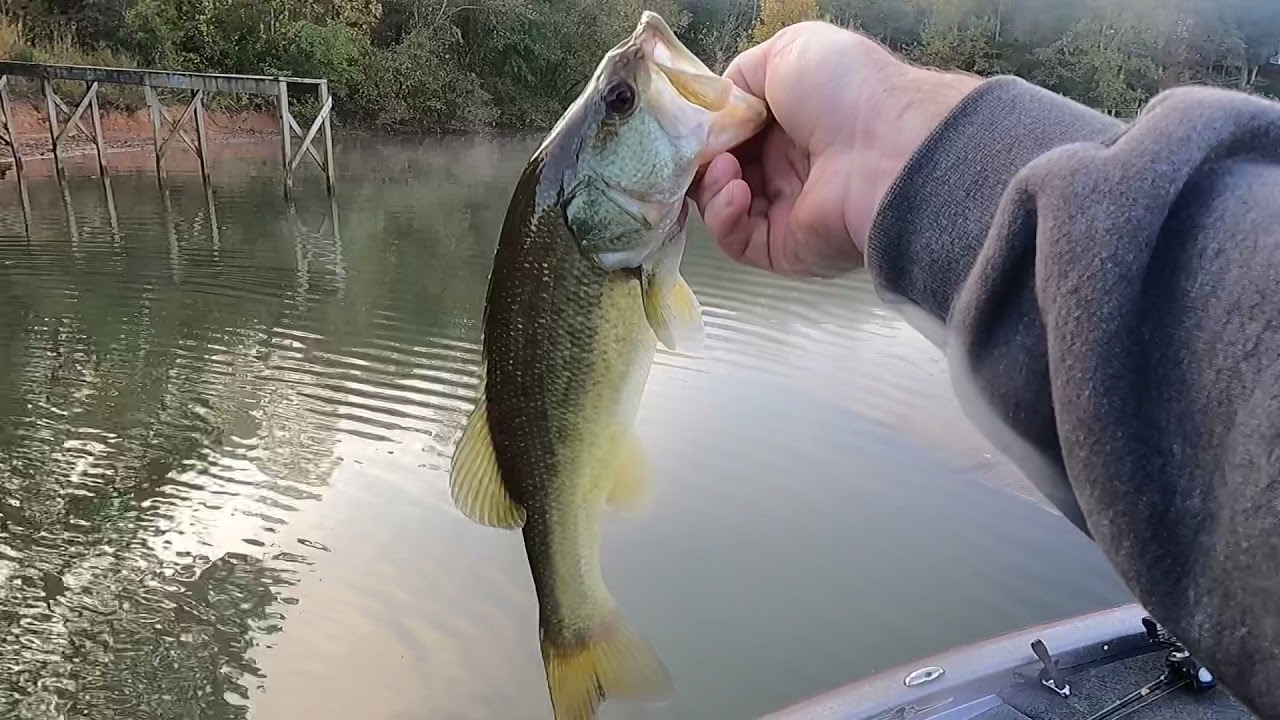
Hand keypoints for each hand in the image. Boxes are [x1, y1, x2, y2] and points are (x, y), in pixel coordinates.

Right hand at [691, 22, 981, 276]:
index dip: (707, 128)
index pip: (734, 131)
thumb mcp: (788, 52)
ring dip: (710, 186)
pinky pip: (738, 242)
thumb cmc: (844, 90)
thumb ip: (742, 75)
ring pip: (723, 207)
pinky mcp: (785, 250)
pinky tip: (734, 191)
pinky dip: (723, 217)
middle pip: (722, 169)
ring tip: (726, 168)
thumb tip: (717, 105)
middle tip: (697, 149)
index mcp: (793, 121)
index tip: (690, 123)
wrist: (886, 146)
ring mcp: (787, 210)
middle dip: (703, 159)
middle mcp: (790, 166)